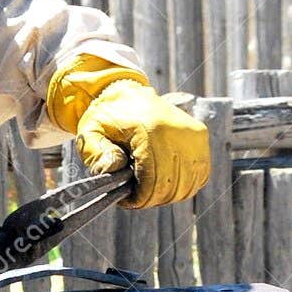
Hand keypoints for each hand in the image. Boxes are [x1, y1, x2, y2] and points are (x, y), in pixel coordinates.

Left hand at [75, 81, 210, 209]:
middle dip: (151, 199)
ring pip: (187, 186)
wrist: (126, 92)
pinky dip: (184, 186)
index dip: (138, 199)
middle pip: (170, 187)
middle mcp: (178, 132)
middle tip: (136, 195)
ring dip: (167, 195)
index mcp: (150, 132)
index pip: (153, 184)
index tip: (125, 199)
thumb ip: (98, 154)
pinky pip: (200, 175)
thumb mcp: (91, 134)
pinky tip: (166, 181)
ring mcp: (193, 134)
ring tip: (149, 186)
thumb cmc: (107, 118)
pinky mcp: (200, 135)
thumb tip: (112, 170)